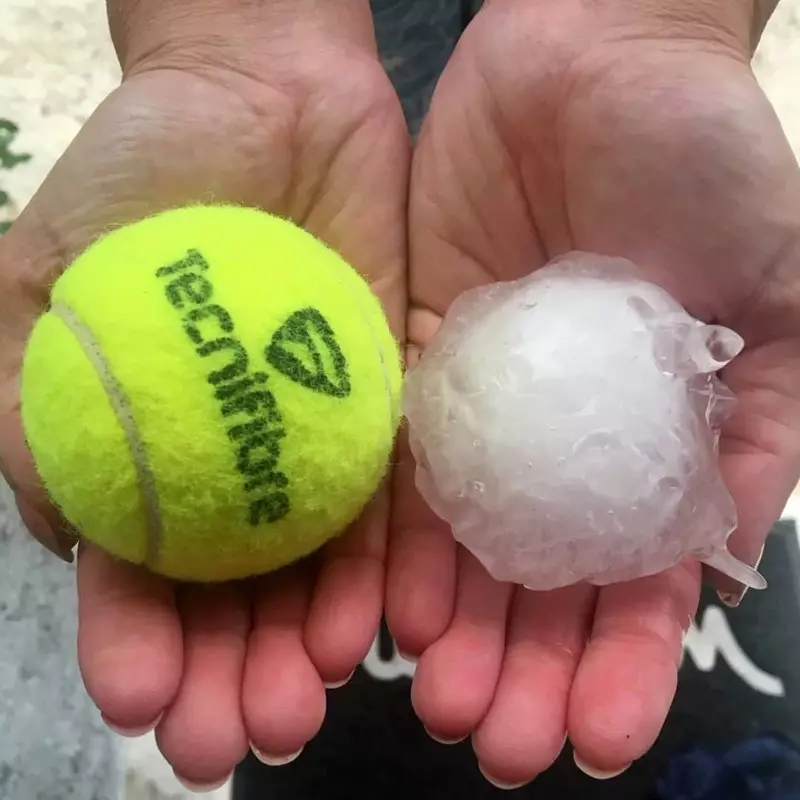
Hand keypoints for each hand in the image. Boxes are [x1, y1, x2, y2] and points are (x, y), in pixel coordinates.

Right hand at [0, 1, 407, 786]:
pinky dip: (379, 566)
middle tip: (232, 741)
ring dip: (302, 644)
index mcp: (148, 449)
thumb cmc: (141, 175)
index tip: (137, 704)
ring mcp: (318, 439)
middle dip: (226, 675)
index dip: (131, 644)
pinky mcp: (387, 406)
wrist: (264, 99)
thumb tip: (58, 535)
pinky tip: (370, 626)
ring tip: (301, 703)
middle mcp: (239, 464)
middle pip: (231, 596)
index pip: (137, 574)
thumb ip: (28, 406)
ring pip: (312, 568)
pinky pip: (388, 500)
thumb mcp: (44, 279)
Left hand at [388, 0, 799, 786]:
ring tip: (436, 700)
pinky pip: (403, 466)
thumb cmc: (706, 163)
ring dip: (454, 629)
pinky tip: (386, 608)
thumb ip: (755, 428)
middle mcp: (564, 440)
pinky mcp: (420, 363)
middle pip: (539, 584)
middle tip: (496, 743)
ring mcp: (488, 407)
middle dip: (524, 668)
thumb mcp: (777, 297)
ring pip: (466, 545)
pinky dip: (397, 540)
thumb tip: (718, 555)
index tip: (595, 738)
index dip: (621, 664)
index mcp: (653, 441)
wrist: (595, 62)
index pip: (636, 581)